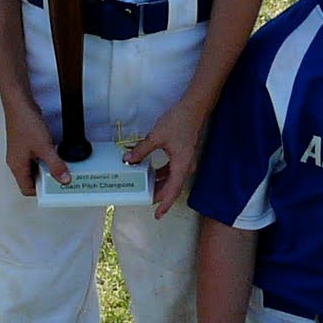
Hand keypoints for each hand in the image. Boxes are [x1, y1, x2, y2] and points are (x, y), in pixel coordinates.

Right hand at [2, 92, 64, 196]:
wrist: (18, 103)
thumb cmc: (25, 124)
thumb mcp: (44, 147)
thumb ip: (55, 165)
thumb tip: (64, 180)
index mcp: (17, 167)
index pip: (27, 189)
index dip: (41, 192)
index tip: (56, 190)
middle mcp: (17, 161)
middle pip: (32, 179)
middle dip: (47, 181)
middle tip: (62, 179)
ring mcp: (21, 152)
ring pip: (35, 167)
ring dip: (48, 168)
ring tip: (61, 166)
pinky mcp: (26, 143)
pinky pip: (36, 156)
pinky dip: (46, 158)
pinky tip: (56, 153)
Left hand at [126, 95, 209, 217]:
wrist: (193, 107)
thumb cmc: (178, 121)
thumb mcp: (156, 137)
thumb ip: (142, 150)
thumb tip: (129, 160)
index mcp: (182, 165)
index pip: (173, 191)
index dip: (165, 204)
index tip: (158, 214)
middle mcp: (186, 166)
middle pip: (172, 186)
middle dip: (159, 194)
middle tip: (145, 199)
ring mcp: (185, 160)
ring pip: (172, 177)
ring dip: (159, 183)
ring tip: (145, 186)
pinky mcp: (183, 153)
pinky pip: (172, 168)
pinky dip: (162, 172)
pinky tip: (151, 169)